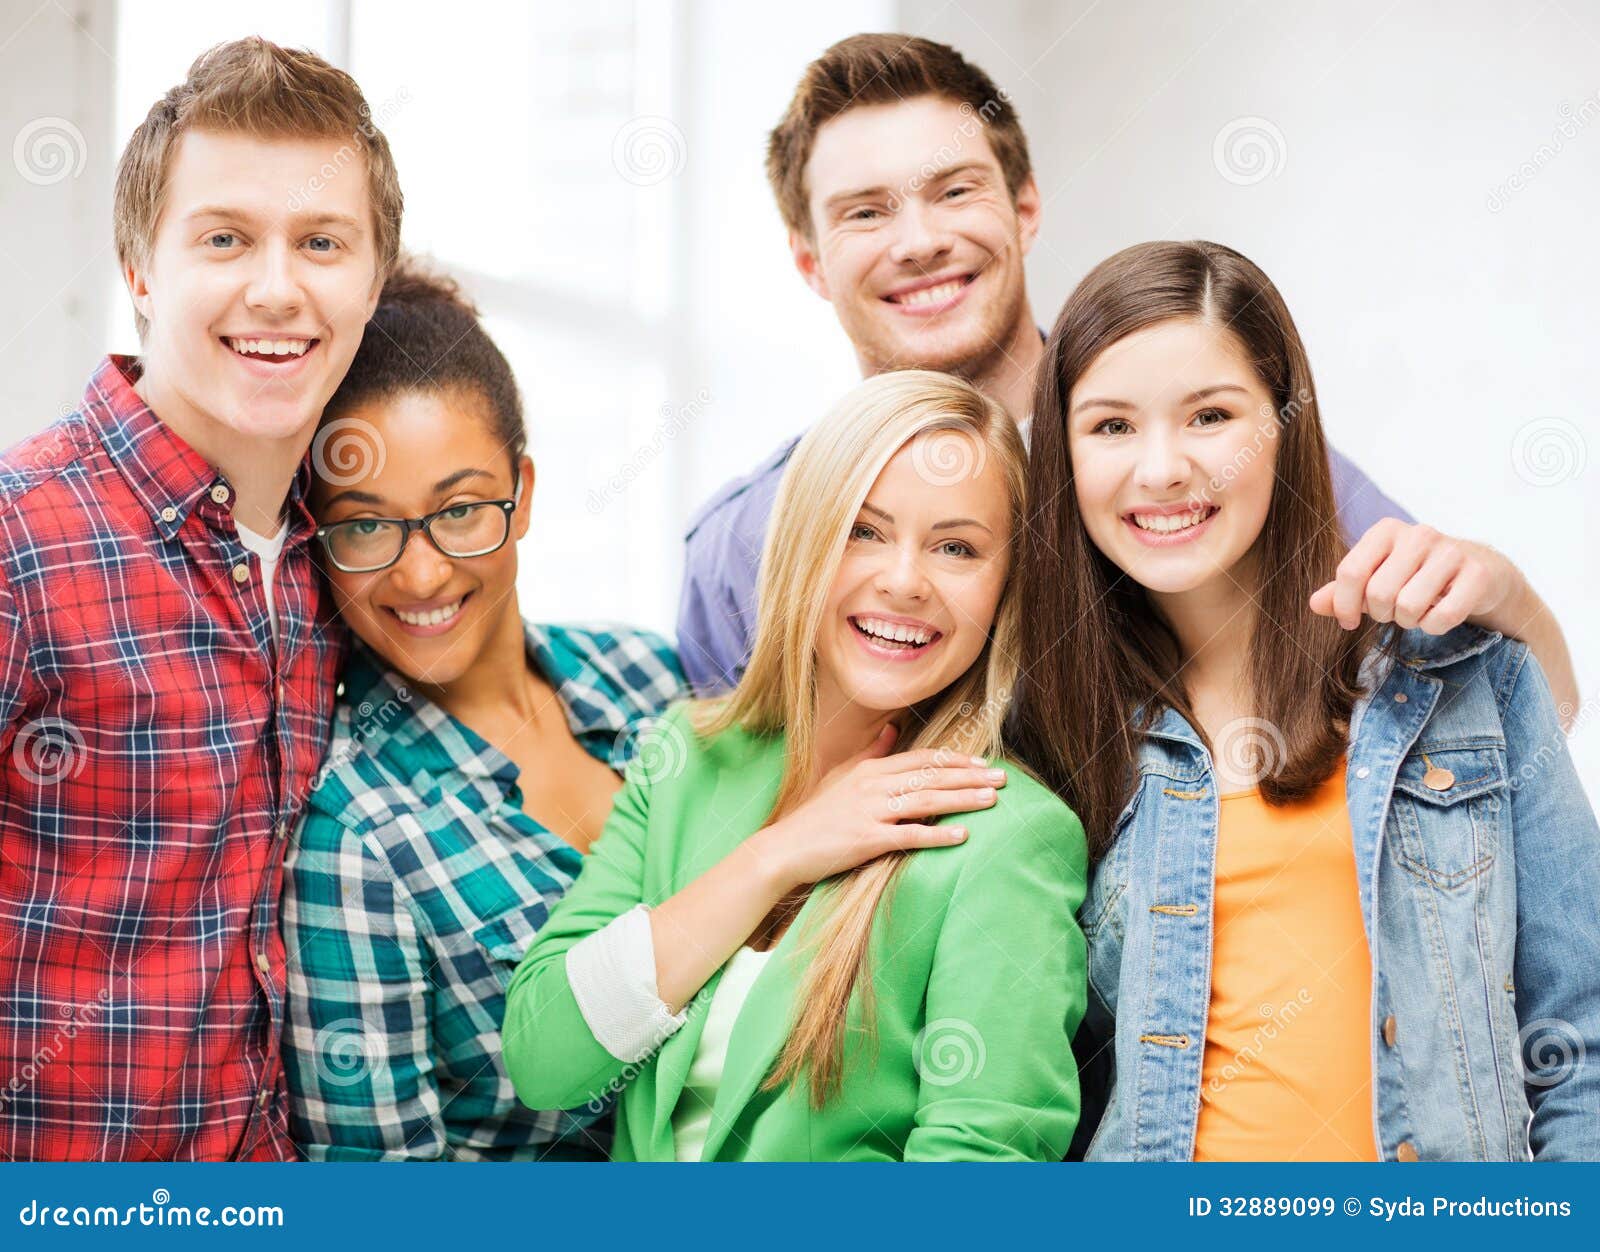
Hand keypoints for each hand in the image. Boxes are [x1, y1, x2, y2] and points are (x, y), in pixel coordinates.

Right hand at [749, 723, 1006, 892]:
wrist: (785, 847)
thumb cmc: (817, 815)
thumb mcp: (842, 776)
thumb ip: (871, 753)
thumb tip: (892, 729)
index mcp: (870, 769)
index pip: (922, 760)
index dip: (955, 761)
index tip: (983, 763)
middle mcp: (873, 785)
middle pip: (931, 777)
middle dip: (970, 777)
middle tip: (1002, 778)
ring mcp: (870, 812)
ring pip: (927, 801)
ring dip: (963, 800)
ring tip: (992, 801)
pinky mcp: (867, 839)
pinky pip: (910, 836)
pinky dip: (938, 835)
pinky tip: (962, 836)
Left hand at [1310, 519, 1514, 633]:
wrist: (1478, 570)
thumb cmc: (1415, 575)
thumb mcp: (1375, 576)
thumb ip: (1342, 590)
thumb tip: (1313, 604)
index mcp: (1386, 531)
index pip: (1350, 572)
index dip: (1344, 605)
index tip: (1348, 621)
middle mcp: (1418, 534)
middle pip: (1378, 593)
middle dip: (1381, 614)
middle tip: (1393, 612)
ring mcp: (1451, 552)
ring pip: (1408, 606)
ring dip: (1408, 621)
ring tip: (1416, 611)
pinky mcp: (1477, 575)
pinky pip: (1442, 617)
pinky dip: (1434, 626)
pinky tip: (1438, 615)